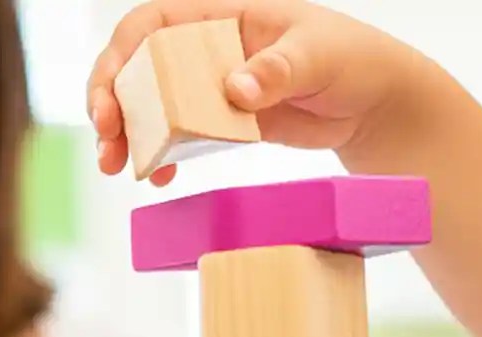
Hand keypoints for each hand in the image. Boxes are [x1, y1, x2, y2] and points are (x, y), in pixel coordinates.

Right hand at [86, 0, 424, 184]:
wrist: (375, 103)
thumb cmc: (353, 59)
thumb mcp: (320, 55)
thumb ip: (278, 69)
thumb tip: (235, 89)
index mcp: (223, 15)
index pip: (153, 22)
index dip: (122, 52)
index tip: (113, 94)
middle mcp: (206, 48)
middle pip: (137, 66)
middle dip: (111, 99)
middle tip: (106, 138)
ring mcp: (209, 87)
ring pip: (150, 104)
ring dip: (126, 133)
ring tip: (116, 165)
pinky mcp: (220, 123)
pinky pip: (177, 136)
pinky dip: (161, 155)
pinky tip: (158, 175)